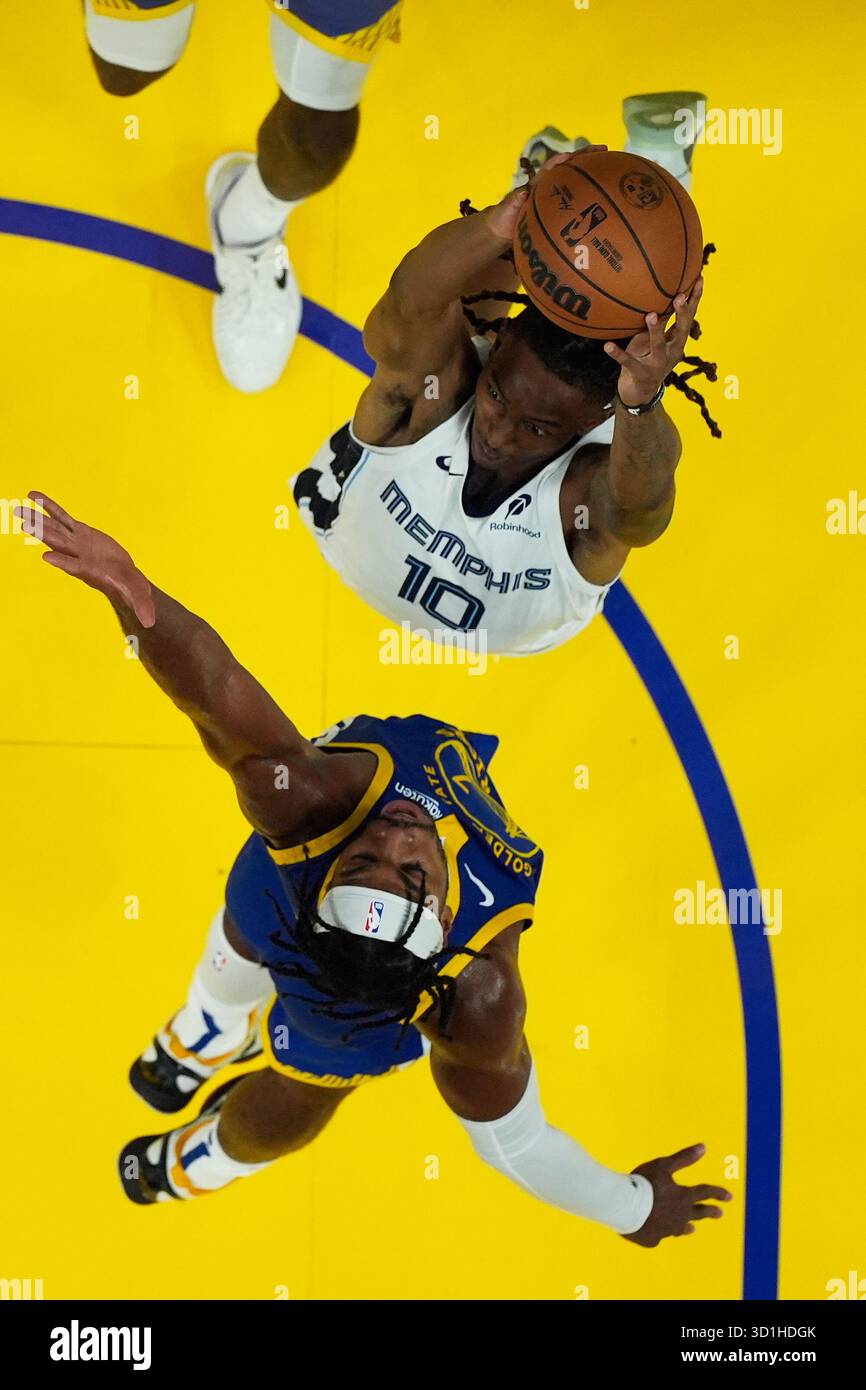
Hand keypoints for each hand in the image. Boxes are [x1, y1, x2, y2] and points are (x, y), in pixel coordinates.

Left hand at [16, 491, 155, 627]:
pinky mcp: (79, 532)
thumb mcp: (139, 596)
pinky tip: (33, 496)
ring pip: (54, 529)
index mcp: (90, 572)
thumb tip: (150, 623)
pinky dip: (48, 507)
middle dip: (41, 534)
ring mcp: (76, 543)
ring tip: (18, 510)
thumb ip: (142, 606)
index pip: (74, 567)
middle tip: (24, 524)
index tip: (47, 557)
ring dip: (37, 519)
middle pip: (57, 544)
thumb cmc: (130, 587)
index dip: (62, 562)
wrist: (123, 577)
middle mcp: (77, 557)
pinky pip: (61, 517)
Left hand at [486, 144, 609, 241]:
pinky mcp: (561, 210)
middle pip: (571, 168)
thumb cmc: (502, 218)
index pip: (551, 167)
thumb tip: (523, 192)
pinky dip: (591, 199)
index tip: (571, 155)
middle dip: (586, 157)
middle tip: (604, 149)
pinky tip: (607, 201)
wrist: (503, 230)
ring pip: (578, 182)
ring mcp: (558, 198)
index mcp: (538, 184)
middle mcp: (551, 187)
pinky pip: (578, 202)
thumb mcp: (505, 210)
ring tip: (612, 167)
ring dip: (593, 174)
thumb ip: (512, 201)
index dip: (560, 160)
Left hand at [605, 277, 703, 407]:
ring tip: (650, 316)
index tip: (699, 278)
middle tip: (680, 297)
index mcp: (677, 341)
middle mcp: (672, 352)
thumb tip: (659, 291)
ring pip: (658, 346)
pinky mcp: (641, 373)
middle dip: (682, 313)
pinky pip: (628, 362)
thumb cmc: (648, 358)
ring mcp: (657, 364)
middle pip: (680, 330)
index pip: (689, 317)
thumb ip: (661, 320)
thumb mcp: (656, 338)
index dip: (695, 299)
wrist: (641, 392)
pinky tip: (607, 346)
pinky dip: (617, 354)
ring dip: (655, 331)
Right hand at [621, 1143, 731, 1247]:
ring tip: (692, 1228)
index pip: (705, 1193)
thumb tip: (704, 1147)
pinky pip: (659, 1235)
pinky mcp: (653, 1239)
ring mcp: (667, 1230)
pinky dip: (660, 1231)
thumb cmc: (643, 1183)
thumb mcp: (664, 1166)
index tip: (729, 1197)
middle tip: (719, 1213)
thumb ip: (684, 1158)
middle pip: (699, 1213)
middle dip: (710, 1212)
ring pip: (682, 1228)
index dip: (718, 1193)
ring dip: (688, 1226)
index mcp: (684, 1197)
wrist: (624, 1206)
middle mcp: (680, 1215)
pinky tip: (659, 1231)